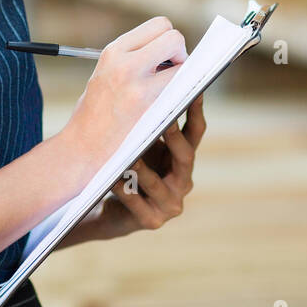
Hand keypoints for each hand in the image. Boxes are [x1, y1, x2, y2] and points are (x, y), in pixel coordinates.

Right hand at [59, 17, 187, 190]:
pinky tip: (176, 103)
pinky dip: (185, 92)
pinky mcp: (148, 105)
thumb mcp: (105, 75)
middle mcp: (124, 61)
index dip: (167, 40)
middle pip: (174, 35)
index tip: (164, 59)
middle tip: (173, 73)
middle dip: (180, 52)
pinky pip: (182, 85)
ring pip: (183, 60)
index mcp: (113, 51)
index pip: (159, 25)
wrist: (82, 149)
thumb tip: (168, 53)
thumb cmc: (94, 115)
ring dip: (185, 72)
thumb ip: (131, 60)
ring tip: (174, 89)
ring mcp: (137, 83)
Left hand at [93, 92, 205, 239]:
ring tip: (129, 155)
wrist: (110, 210)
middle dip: (173, 137)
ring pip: (156, 183)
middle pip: (185, 157)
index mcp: (183, 160)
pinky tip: (112, 178)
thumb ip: (148, 126)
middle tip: (164, 120)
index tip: (193, 89)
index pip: (195, 133)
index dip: (195, 111)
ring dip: (142, 168)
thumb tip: (146, 86)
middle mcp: (183, 182)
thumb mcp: (142, 146)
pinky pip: (136, 203)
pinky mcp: (152, 220)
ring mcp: (170, 204)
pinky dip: (124, 189)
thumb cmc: (128, 170)